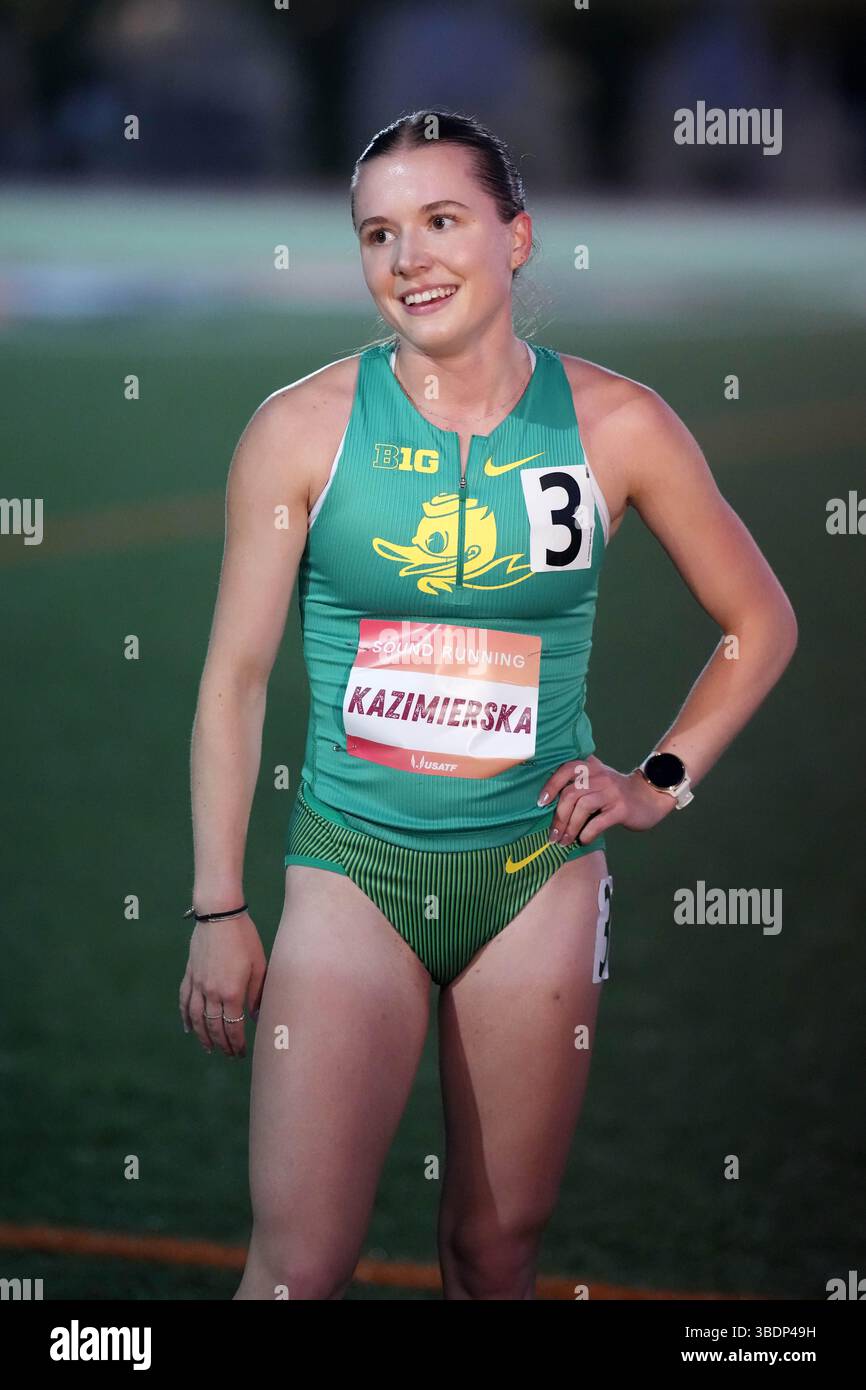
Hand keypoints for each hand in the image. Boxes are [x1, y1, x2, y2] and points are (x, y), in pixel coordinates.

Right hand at [179, 914, 266, 1057]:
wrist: (219, 915)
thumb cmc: (245, 937)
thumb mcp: (259, 966)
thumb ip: (257, 994)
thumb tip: (257, 1017)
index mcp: (232, 992)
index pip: (233, 1027)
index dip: (237, 1043)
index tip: (241, 1053)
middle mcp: (211, 992)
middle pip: (214, 1027)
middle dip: (222, 1044)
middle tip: (228, 1055)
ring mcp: (197, 984)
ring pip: (196, 1019)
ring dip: (202, 1037)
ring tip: (209, 1049)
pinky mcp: (189, 974)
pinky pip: (184, 1002)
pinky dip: (186, 1017)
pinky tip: (188, 1028)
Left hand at [537, 753, 676, 847]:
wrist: (650, 796)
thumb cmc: (616, 793)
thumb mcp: (598, 779)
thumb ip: (578, 783)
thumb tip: (548, 805)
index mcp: (591, 767)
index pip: (566, 769)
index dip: (551, 785)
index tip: (541, 803)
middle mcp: (601, 776)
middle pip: (571, 793)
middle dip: (559, 817)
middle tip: (553, 835)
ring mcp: (612, 792)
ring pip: (583, 806)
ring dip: (570, 827)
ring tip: (565, 841)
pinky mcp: (621, 808)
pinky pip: (598, 821)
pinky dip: (587, 833)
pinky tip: (583, 840)